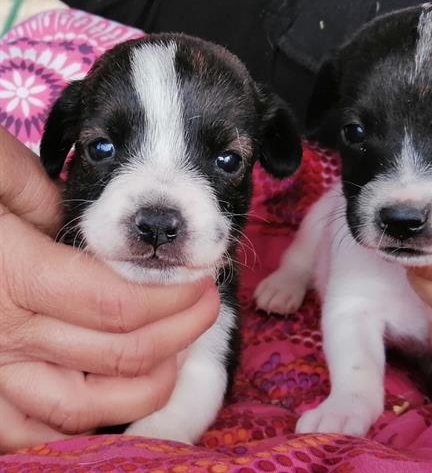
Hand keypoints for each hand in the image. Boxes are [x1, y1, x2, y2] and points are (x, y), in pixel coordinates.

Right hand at [0, 128, 219, 450]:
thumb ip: (52, 201)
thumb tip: (103, 233)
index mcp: (11, 273)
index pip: (118, 305)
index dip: (175, 298)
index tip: (203, 280)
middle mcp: (0, 334)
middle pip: (118, 356)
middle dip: (181, 333)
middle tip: (206, 308)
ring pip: (81, 410)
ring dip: (146, 387)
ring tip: (174, 354)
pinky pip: (27, 435)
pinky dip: (79, 429)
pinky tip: (111, 401)